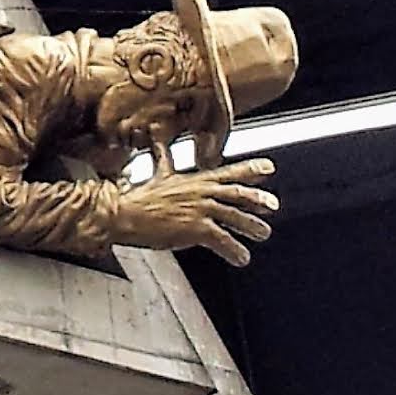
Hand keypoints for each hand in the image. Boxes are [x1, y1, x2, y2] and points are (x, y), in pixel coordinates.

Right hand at [113, 158, 278, 266]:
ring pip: (234, 216)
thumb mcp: (155, 174)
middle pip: (236, 194)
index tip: (268, 168)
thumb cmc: (137, 197)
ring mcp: (199, 209)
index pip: (227, 172)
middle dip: (257, 199)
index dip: (250, 170)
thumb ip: (163, 157)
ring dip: (251, 226)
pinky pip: (222, 240)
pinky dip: (234, 250)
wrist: (122, 214)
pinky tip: (241, 258)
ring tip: (262, 233)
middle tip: (273, 206)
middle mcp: (200, 192)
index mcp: (194, 180)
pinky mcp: (195, 228)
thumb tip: (156, 136)